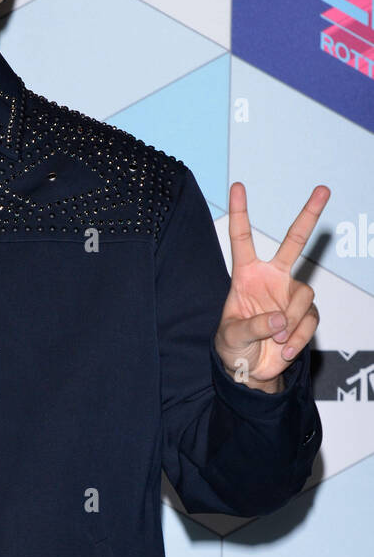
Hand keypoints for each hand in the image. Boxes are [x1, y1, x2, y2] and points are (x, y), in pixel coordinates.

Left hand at [213, 182, 329, 389]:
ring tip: (276, 339)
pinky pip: (309, 320)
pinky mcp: (305, 315)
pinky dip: (297, 337)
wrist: (250, 370)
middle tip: (323, 189)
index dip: (240, 212)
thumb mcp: (232, 336)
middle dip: (309, 216)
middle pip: (294, 242)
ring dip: (291, 320)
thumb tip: (278, 319)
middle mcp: (272, 279)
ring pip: (304, 295)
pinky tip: (284, 349)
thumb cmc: (233, 347)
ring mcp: (291, 295)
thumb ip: (252, 326)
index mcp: (246, 275)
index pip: (242, 238)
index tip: (238, 186)